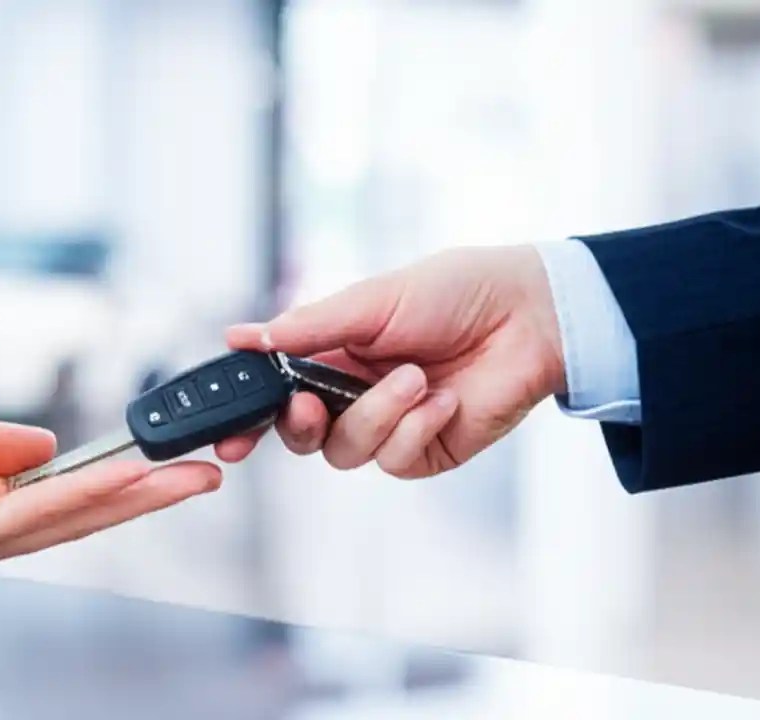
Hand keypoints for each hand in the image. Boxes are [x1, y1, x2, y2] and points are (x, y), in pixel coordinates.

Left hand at [0, 392, 220, 580]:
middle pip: (82, 514)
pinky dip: (86, 499)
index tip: (158, 455)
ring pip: (72, 521)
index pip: (60, 489)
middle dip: (148, 496)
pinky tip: (127, 483)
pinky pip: (35, 518)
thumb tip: (49, 442)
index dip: (113, 475)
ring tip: (191, 479)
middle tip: (206, 476)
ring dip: (136, 500)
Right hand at [216, 245, 563, 477]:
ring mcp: (389, 426)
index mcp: (333, 354)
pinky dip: (415, 427)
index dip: (249, 414)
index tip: (229, 430)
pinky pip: (394, 458)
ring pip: (345, 451)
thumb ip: (307, 327)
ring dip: (376, 414)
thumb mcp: (371, 300)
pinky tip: (442, 400)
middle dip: (298, 426)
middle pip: (300, 435)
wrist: (530, 316)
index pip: (276, 392)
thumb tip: (244, 337)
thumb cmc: (456, 292)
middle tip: (310, 406)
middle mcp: (353, 394)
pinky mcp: (425, 450)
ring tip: (416, 378)